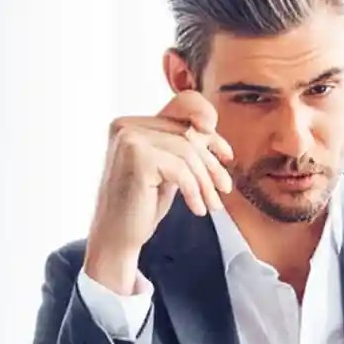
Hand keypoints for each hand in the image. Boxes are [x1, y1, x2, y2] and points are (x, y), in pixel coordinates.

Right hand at [84, 90, 234, 293]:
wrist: (117, 238)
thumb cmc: (142, 205)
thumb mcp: (167, 169)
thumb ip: (182, 146)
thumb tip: (210, 129)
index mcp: (132, 123)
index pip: (181, 105)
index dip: (209, 122)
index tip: (226, 154)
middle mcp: (127, 126)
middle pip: (189, 133)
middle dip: (211, 164)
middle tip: (224, 189)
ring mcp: (129, 139)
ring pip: (188, 152)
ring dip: (206, 182)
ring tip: (213, 204)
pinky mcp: (136, 157)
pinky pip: (182, 170)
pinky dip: (195, 191)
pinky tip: (197, 210)